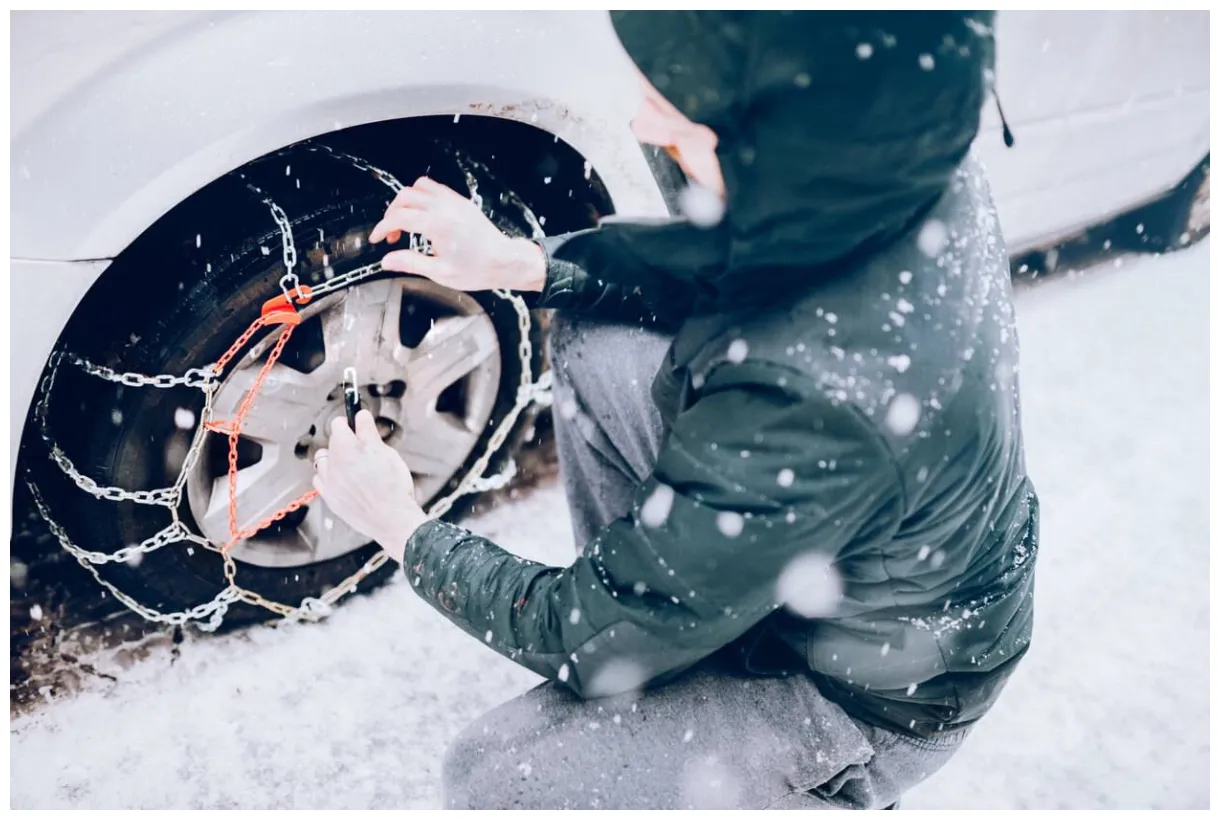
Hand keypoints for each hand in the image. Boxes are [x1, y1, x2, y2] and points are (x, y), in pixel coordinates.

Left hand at [312, 411, 426, 563]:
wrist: (391, 519)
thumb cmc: (392, 485)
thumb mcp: (385, 452)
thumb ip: (368, 432)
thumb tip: (360, 415)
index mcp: (345, 447)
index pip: (339, 424)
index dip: (352, 424)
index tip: (361, 429)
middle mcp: (331, 463)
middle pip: (332, 443)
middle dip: (346, 442)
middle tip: (366, 451)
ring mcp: (328, 482)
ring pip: (323, 462)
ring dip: (334, 459)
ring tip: (352, 466)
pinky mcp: (330, 499)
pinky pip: (321, 481)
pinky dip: (329, 478)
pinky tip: (343, 481)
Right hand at [369, 177, 545, 292]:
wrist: (504, 261)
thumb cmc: (478, 269)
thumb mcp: (440, 273)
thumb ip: (410, 263)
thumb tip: (387, 260)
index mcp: (437, 225)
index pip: (398, 217)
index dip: (382, 227)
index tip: (377, 239)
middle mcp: (444, 208)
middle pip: (404, 198)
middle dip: (391, 214)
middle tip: (392, 234)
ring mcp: (453, 202)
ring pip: (418, 187)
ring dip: (406, 202)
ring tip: (406, 222)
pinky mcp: (461, 202)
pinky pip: (435, 188)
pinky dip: (422, 196)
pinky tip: (423, 215)